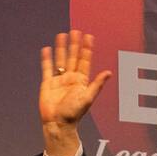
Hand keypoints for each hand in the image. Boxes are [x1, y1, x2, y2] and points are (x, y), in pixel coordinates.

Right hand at [38, 29, 112, 155]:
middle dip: (75, 44)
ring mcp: (59, 80)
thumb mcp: (88, 98)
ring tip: (62, 35)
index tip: (89, 36)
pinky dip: (47, 59)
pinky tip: (47, 49)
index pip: (84, 61)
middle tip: (76, 31)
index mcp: (81, 81)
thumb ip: (97, 84)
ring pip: (60, 60)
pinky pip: (47, 68)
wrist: (58, 124)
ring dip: (61, 48)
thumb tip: (109, 72)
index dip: (86, 49)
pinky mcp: (48, 84)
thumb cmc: (74, 114)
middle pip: (73, 57)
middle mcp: (70, 79)